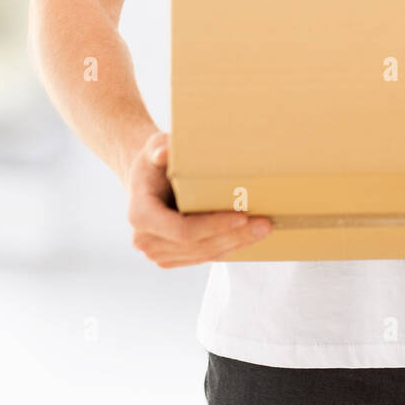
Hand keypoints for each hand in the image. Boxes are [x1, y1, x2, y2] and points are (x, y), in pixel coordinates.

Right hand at [126, 131, 271, 267]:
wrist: (146, 180)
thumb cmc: (155, 160)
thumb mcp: (154, 146)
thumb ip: (158, 147)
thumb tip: (164, 152)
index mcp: (140, 214)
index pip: (182, 230)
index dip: (213, 226)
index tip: (242, 216)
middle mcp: (144, 240)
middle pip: (197, 246)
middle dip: (233, 236)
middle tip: (265, 224)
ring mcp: (157, 253)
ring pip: (203, 254)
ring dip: (236, 244)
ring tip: (263, 229)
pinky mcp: (170, 258)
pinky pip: (202, 256)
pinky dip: (227, 247)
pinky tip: (248, 236)